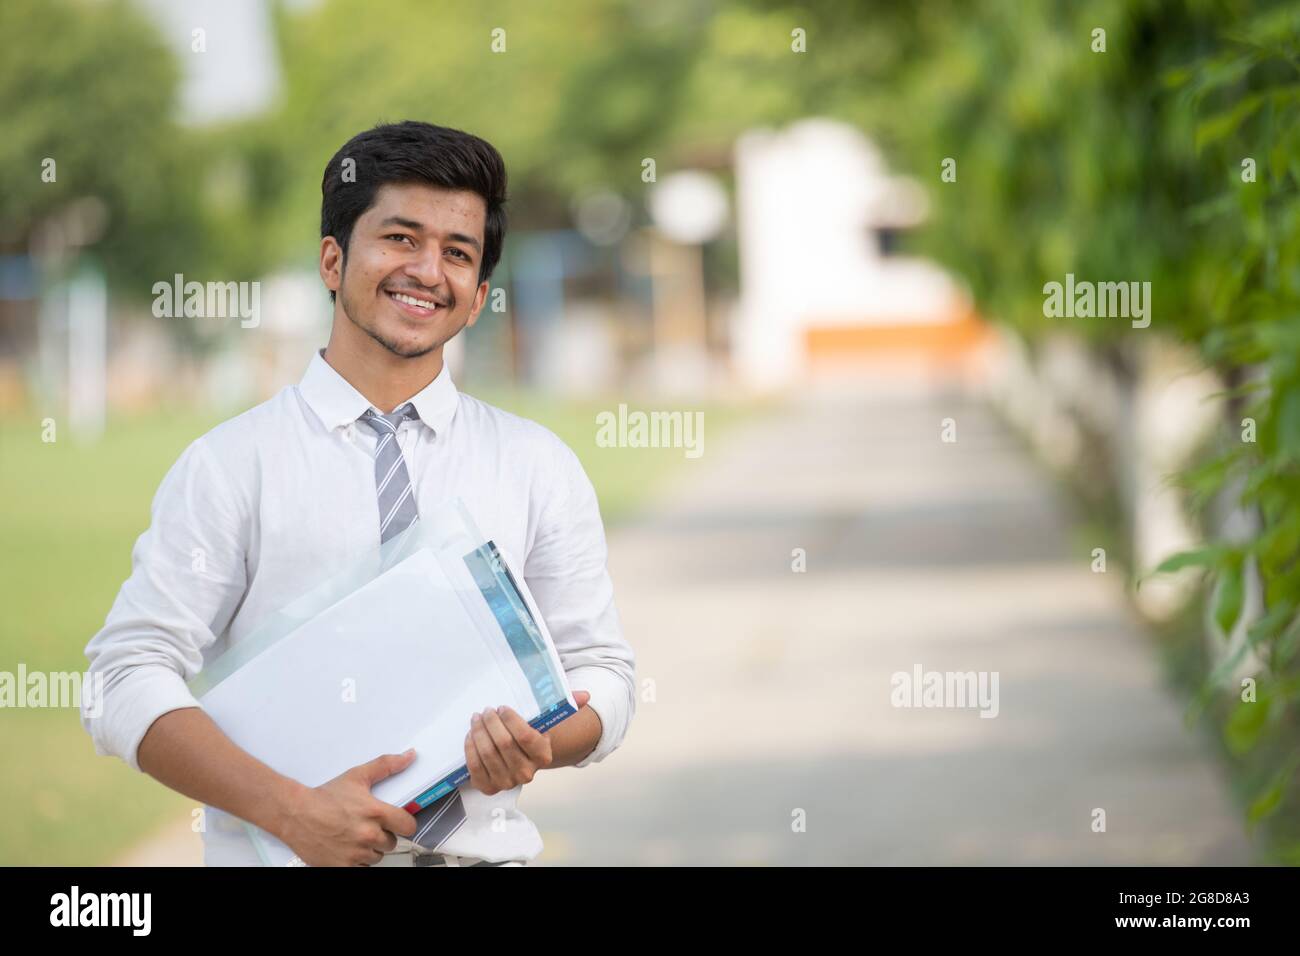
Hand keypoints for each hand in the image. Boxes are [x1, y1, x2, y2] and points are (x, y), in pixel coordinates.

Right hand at [280, 750, 419, 865]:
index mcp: (375, 813)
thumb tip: (408, 757)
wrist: (295, 814)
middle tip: (369, 826)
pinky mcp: (343, 866)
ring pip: (377, 857)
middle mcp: (368, 835)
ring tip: (356, 836)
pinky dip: (356, 860)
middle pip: (392, 842)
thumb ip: (386, 766)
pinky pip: (361, 868)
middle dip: (383, 835)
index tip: (399, 822)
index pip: (408, 826)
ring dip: (370, 849)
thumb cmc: (324, 797)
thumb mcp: (357, 776)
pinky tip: (348, 848)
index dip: (405, 823)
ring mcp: (355, 853)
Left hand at [465, 691, 589, 794]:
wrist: (520, 758)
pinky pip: (475, 767)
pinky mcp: (488, 787)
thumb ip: (566, 705)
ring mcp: (506, 782)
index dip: (511, 720)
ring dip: (478, 733)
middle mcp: (526, 773)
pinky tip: (471, 735)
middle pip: (503, 744)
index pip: (525, 737)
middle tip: (486, 710)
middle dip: (491, 723)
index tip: (502, 707)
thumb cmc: (532, 735)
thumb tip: (586, 695)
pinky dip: (470, 749)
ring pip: (487, 754)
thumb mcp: (547, 721)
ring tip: (477, 719)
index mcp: (543, 756)